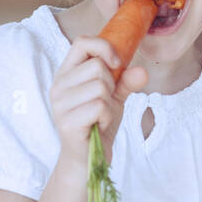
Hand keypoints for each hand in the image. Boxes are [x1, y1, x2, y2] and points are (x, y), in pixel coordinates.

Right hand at [49, 35, 148, 168]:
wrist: (90, 158)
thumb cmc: (99, 124)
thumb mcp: (115, 97)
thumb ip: (126, 81)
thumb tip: (142, 71)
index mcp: (66, 74)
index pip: (81, 42)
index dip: (103, 47)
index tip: (117, 63)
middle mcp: (58, 86)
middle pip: (97, 66)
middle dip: (111, 85)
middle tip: (104, 103)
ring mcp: (60, 104)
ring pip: (100, 87)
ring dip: (109, 104)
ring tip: (100, 116)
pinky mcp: (67, 121)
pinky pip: (100, 106)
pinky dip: (107, 117)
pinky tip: (100, 125)